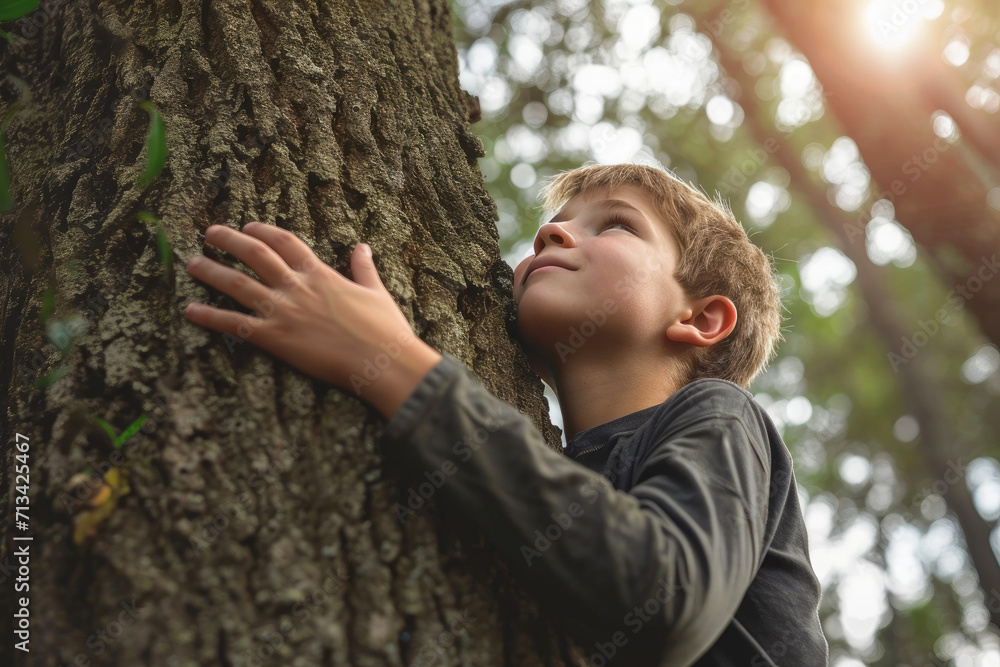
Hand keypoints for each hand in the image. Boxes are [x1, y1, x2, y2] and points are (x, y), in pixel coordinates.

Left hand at [184, 222, 435, 405]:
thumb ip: (364, 267)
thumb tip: (362, 246)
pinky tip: (190, 311)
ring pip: (238, 284)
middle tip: (210, 234)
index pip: (285, 242)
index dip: (263, 231)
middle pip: (255, 254)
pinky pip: (235, 324)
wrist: (382, 361)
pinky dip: (210, 317)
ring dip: (212, 272)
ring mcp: (284, 311)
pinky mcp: (275, 338)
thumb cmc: (385, 329)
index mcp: (321, 274)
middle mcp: (297, 287)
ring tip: (192, 264)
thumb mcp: (377, 291)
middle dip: (229, 241)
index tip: (247, 226)